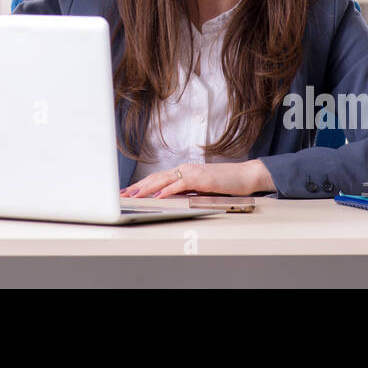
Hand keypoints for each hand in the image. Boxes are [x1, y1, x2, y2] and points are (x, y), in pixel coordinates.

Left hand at [121, 160, 273, 197]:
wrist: (244, 176)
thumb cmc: (224, 183)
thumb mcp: (200, 188)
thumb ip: (185, 191)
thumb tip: (169, 198)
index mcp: (183, 172)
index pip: (157, 178)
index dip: (141, 185)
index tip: (128, 192)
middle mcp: (184, 169)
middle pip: (155, 178)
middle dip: (137, 187)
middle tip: (122, 194)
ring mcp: (192, 173)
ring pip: (163, 180)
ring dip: (147, 188)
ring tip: (133, 195)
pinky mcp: (201, 179)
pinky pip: (180, 184)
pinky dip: (168, 190)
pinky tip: (158, 195)